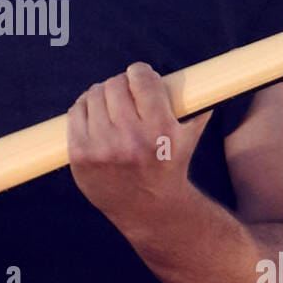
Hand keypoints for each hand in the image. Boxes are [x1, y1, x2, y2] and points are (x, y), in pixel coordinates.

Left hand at [66, 62, 210, 238]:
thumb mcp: (190, 136)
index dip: (140, 73)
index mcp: (160, 131)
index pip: (142, 79)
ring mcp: (101, 149)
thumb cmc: (170, 164)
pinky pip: (75, 113)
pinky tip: (96, 116)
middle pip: (114, 84)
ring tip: (111, 105)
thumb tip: (207, 76)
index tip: (140, 76)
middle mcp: (130, 140)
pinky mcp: (80, 156)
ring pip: (93, 95)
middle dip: (121, 84)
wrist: (148, 209)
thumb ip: (198, 104)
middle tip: (126, 92)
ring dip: (101, 94)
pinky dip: (84, 109)